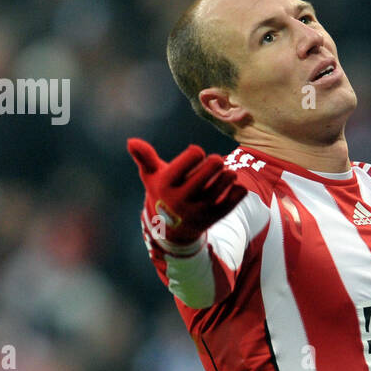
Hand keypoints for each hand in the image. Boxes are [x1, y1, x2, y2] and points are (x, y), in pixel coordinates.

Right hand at [128, 137, 246, 249]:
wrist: (172, 230)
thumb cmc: (163, 193)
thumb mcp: (151, 176)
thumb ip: (144, 158)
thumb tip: (131, 141)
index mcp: (166, 184)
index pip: (194, 154)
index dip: (196, 152)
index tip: (194, 157)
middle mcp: (182, 198)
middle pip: (214, 164)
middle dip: (216, 161)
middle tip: (214, 164)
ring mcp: (200, 209)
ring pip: (228, 179)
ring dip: (229, 174)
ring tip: (224, 176)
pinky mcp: (215, 218)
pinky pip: (238, 195)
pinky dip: (239, 188)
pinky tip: (232, 188)